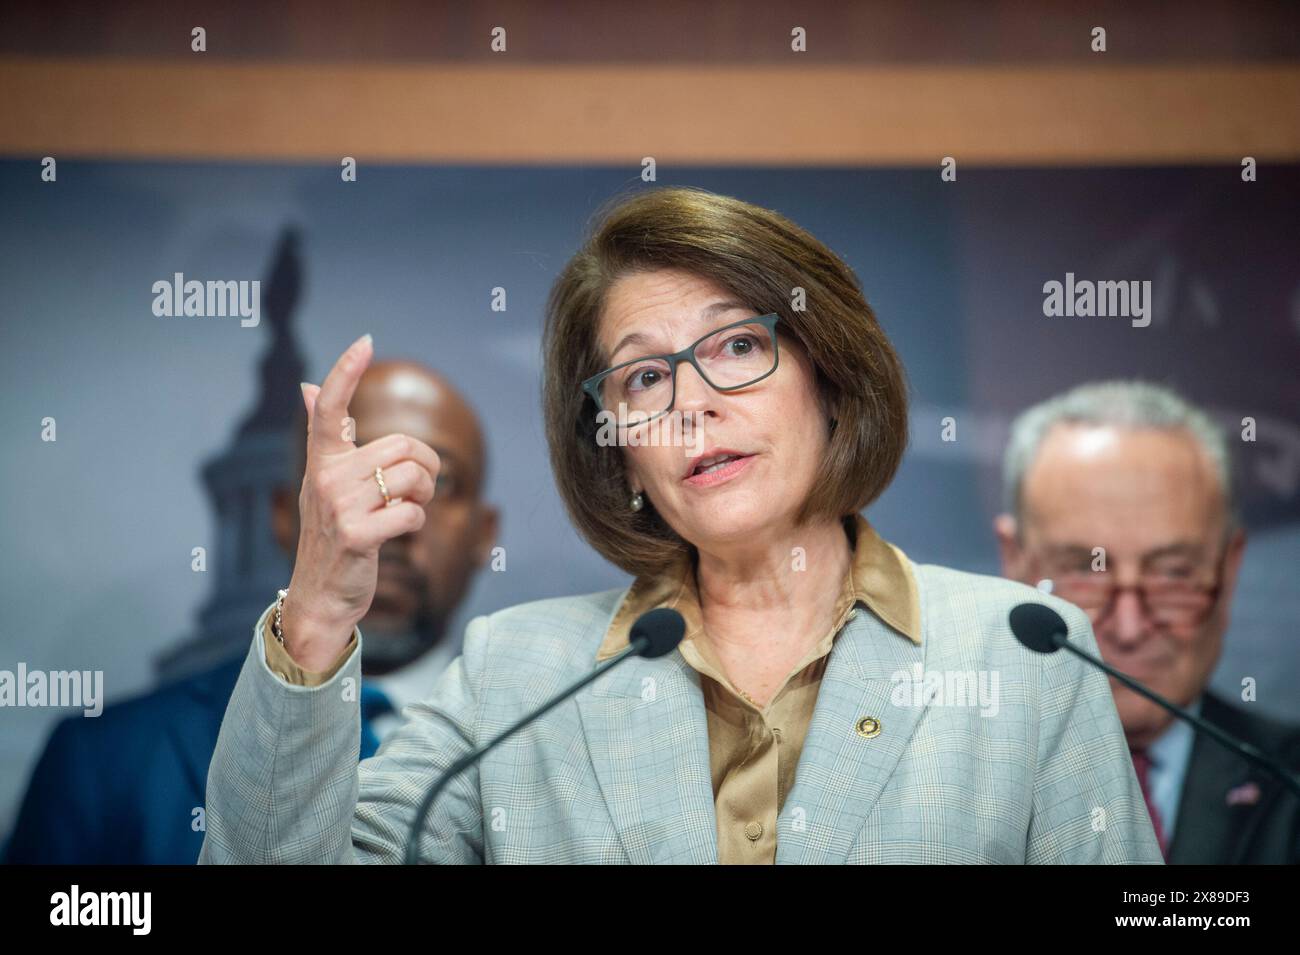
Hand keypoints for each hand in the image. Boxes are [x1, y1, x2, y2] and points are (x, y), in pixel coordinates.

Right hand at [280, 334, 440, 670]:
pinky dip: (416, 523)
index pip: (330, 407)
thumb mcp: (324, 484)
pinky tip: (398, 533)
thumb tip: (308, 387)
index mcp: (322, 461)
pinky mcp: (357, 536)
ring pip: (413, 478)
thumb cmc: (333, 537)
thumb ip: (327, 437)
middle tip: (414, 491)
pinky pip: (412, 514)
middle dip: (426, 468)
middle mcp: (326, 478)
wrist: (321, 597)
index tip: (365, 341)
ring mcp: (339, 507)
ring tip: (406, 511)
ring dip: (424, 497)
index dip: (346, 372)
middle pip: (405, 446)